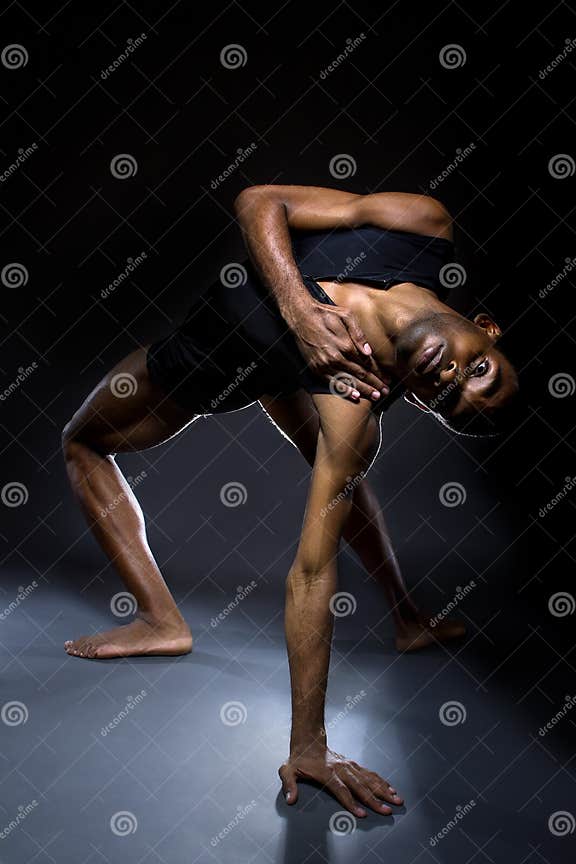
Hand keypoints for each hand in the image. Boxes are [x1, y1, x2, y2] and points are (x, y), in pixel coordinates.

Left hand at [278, 747, 403, 815]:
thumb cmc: (298, 759)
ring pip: (369, 779)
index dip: (351, 802)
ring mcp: (348, 766)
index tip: (362, 814)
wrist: (308, 740)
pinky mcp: (353, 764)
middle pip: (360, 786)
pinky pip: (369, 773)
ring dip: (383, 790)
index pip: (341, 790)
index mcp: (326, 772)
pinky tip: (390, 789)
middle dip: (375, 799)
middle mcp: (341, 769)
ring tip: (396, 799)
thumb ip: (289, 785)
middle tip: (387, 810)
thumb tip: (290, 800)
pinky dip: (381, 781)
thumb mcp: (287, 770)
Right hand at [286, 300, 389, 402]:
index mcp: (346, 345)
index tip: (387, 378)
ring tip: (375, 396)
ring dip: (364, 390)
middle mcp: (337, 357)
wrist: (301, 317)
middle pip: (361, 374)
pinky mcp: (316, 369)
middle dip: (375, 384)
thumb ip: (358, 334)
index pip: (367, 363)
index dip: (379, 372)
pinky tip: (355, 396)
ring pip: (349, 381)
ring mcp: (326, 365)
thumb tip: (369, 352)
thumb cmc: (324, 314)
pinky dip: (345, 391)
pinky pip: (333, 384)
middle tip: (385, 391)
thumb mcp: (346, 316)